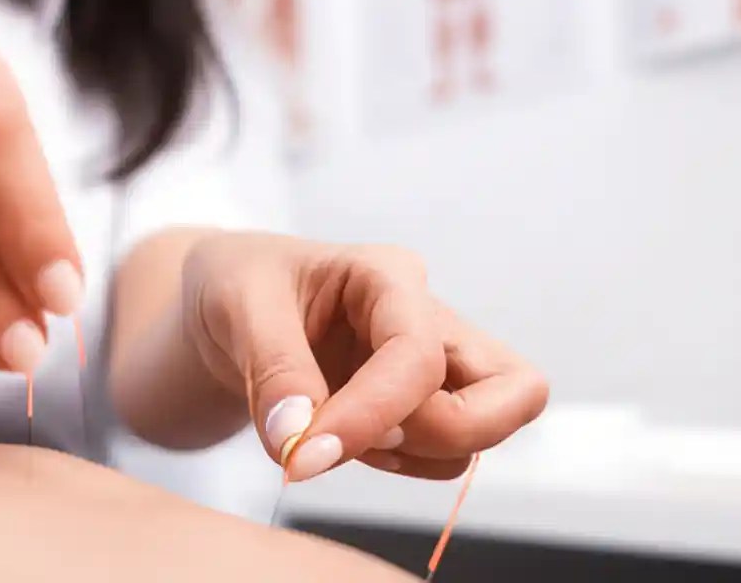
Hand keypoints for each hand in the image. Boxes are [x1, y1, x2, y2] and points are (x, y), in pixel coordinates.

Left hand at [184, 233, 547, 480]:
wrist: (225, 308)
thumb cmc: (238, 285)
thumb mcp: (237, 304)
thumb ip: (271, 368)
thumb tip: (300, 441)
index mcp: (389, 276)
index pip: (418, 355)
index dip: (372, 414)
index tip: (304, 455)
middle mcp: (429, 319)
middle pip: (515, 392)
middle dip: (450, 432)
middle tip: (364, 437)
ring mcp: (435, 368)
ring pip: (476, 437)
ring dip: (404, 453)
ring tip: (327, 424)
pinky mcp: (421, 409)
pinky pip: (439, 459)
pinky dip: (392, 464)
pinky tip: (341, 435)